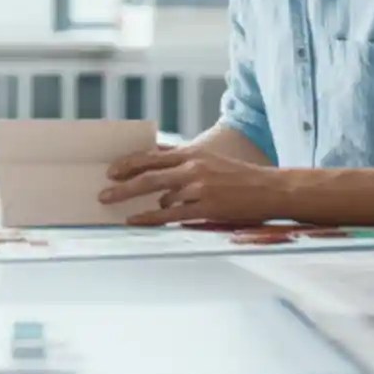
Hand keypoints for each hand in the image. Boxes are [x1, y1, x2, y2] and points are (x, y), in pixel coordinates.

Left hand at [100, 147, 284, 226]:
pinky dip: (150, 218)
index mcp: (193, 153)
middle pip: (148, 174)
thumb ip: (185, 162)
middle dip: (122, 183)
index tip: (112, 169)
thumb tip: (159, 168)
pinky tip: (135, 220)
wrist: (271, 188)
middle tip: (103, 192)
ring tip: (119, 209)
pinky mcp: (206, 207)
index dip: (129, 162)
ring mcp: (199, 187)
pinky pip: (170, 214)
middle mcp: (193, 167)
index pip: (153, 155)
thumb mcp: (210, 160)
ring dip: (138, 202)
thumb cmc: (239, 176)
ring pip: (159, 195)